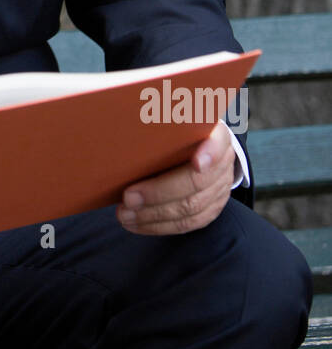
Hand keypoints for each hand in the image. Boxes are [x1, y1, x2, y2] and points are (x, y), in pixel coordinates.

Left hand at [116, 120, 235, 235]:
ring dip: (153, 215)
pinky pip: (187, 224)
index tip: (197, 163)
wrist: (200, 146)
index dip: (210, 153)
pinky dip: (159, 226)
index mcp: (216, 134)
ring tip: (125, 214)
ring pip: (191, 209)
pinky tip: (136, 224)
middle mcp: (223, 163)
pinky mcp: (211, 209)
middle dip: (159, 193)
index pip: (219, 142)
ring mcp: (220, 188)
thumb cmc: (178, 132)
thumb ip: (160, 123)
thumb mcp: (173, 122)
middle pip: (197, 183)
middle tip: (128, 197)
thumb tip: (127, 130)